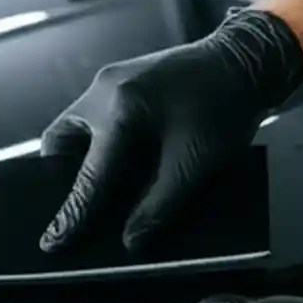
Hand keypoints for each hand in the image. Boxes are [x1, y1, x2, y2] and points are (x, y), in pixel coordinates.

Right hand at [38, 9, 302, 251]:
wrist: (248, 60)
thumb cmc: (226, 107)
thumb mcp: (194, 164)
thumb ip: (158, 206)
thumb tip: (131, 240)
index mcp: (120, 109)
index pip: (89, 175)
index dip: (73, 214)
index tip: (54, 242)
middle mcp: (104, 89)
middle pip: (62, 143)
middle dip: (63, 179)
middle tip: (73, 211)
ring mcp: (111, 79)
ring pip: (75, 128)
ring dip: (81, 160)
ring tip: (96, 191)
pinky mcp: (124, 80)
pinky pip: (96, 118)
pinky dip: (100, 144)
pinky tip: (119, 165)